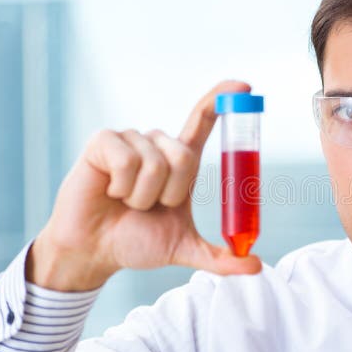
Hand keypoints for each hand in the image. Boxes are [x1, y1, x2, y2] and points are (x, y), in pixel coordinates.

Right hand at [27, 80, 261, 291]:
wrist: (95, 251)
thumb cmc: (136, 241)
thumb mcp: (183, 249)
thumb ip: (219, 257)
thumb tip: (256, 266)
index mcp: (179, 160)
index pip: (202, 120)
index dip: (221, 100)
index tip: (245, 85)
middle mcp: (157, 144)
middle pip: (184, 156)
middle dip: (170, 194)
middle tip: (149, 207)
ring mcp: (130, 139)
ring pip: (155, 163)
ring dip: (143, 196)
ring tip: (126, 201)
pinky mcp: (102, 141)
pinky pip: (126, 161)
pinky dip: (121, 187)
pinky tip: (109, 191)